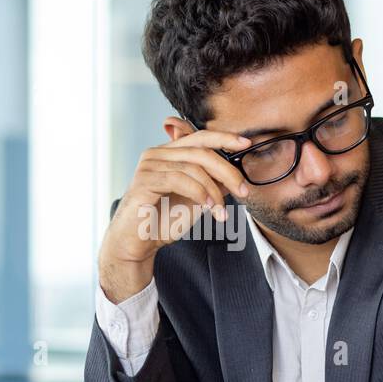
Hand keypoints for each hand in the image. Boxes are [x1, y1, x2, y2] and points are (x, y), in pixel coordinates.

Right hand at [98, 119, 250, 302]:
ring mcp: (148, 165)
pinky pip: (180, 180)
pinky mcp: (144, 180)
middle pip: (201, 151)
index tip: (245, 143)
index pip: (198, 137)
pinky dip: (199, 193)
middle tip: (243, 190)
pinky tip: (208, 207)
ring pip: (194, 167)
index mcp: (167, 153)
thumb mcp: (195, 199)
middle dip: (227, 170)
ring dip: (214, 191)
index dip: (223, 138)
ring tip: (221, 211)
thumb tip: (234, 173)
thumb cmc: (162, 222)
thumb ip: (210, 182)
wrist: (137, 244)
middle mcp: (156, 154)